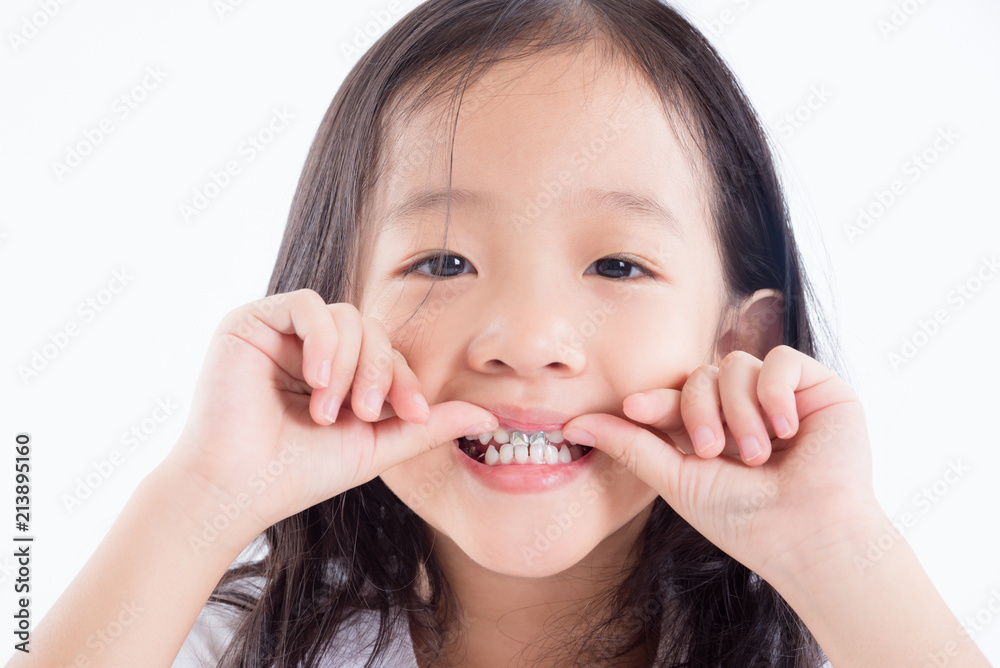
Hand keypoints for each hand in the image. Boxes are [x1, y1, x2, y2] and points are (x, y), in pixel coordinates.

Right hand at [164, 289, 496, 536]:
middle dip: (379, 372)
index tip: (412, 414)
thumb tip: (492, 418)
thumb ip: (427, 426)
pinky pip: (309, 305)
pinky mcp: (252, 321)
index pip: (389, 353)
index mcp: (340, 371)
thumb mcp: (376, 448)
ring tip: (327, 410)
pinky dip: (323, 341)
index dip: (406, 378)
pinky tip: (317, 379)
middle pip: (372, 329)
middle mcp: (313, 347)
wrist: (238, 488)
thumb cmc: (299, 473)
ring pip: (347, 317)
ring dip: (349, 365)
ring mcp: (283, 332)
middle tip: (364, 414)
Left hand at [562, 345, 884, 581]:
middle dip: (698, 410)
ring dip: (739, 410)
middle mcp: (745, 410)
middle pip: (701, 375)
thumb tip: (572, 425)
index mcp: (712, 430)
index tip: (634, 408)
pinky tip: (787, 430)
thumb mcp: (676, 480)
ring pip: (737, 366)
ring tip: (757, 454)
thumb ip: (630, 446)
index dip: (654, 400)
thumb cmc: (744, 520)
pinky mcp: (818, 388)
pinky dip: (775, 392)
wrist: (808, 536)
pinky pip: (781, 359)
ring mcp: (781, 397)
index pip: (674, 397)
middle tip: (711, 450)